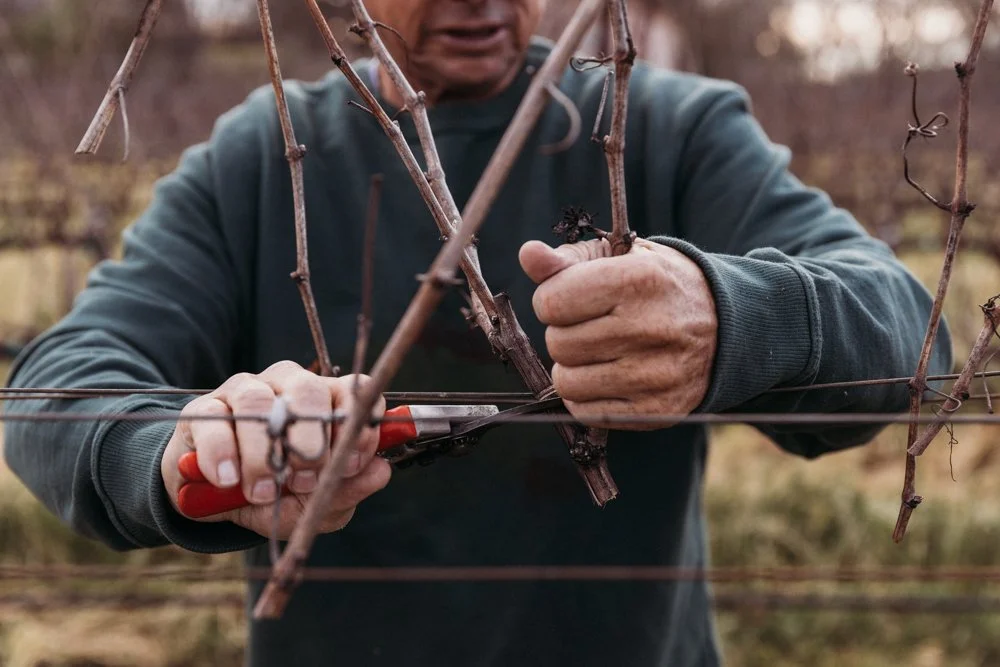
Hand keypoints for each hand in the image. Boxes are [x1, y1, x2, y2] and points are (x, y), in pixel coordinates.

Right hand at [160, 360, 389, 537]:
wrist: (213, 502)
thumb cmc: (275, 494)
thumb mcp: (313, 502)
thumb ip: (347, 489)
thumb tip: (381, 471)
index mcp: (325, 401)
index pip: (354, 390)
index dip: (359, 424)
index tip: (351, 463)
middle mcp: (288, 386)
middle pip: (309, 390)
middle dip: (311, 440)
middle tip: (304, 482)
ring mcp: (244, 392)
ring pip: (259, 403)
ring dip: (264, 453)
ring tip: (264, 491)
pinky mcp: (203, 410)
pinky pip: (214, 420)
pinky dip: (222, 453)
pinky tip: (228, 480)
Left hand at [519, 237, 717, 428]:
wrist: (725, 328)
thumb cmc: (657, 286)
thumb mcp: (619, 257)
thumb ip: (567, 258)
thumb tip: (528, 254)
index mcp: (639, 280)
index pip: (552, 302)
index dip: (553, 299)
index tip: (574, 297)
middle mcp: (650, 328)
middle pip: (557, 343)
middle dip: (564, 333)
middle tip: (593, 325)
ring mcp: (655, 374)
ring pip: (566, 382)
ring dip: (572, 367)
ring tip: (599, 351)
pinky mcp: (656, 410)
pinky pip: (586, 412)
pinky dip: (586, 396)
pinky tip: (607, 376)